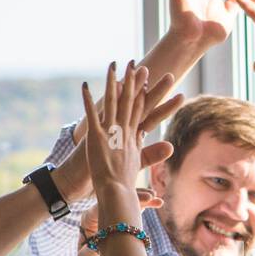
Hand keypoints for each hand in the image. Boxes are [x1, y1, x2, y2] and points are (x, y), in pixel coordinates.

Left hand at [61, 64, 181, 201]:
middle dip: (133, 81)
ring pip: (113, 101)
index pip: (140, 109)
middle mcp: (124, 130)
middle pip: (130, 100)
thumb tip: (170, 147)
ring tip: (112, 66)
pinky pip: (91, 114)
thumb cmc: (125, 183)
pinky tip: (84, 85)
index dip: (142, 92)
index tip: (146, 78)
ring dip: (112, 82)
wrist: (116, 192)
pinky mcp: (96, 136)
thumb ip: (152, 154)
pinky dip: (87, 99)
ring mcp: (111, 132)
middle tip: (135, 63)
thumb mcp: (139, 165)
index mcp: (134, 137)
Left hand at [76, 194, 162, 255]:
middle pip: (117, 200)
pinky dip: (145, 205)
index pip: (103, 206)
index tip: (133, 201)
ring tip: (157, 199)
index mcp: (89, 221)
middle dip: (134, 196)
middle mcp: (99, 215)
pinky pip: (133, 209)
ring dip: (142, 199)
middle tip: (151, 196)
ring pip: (126, 203)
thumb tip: (92, 249)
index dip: (118, 202)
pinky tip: (157, 203)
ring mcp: (111, 217)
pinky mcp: (121, 220)